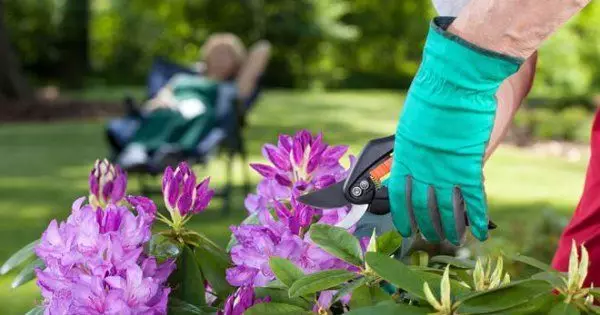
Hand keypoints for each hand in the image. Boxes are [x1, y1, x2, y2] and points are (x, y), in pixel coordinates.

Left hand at [388, 19, 520, 244]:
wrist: (454, 80)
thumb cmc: (432, 93)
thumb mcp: (413, 122)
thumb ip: (416, 147)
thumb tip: (418, 160)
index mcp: (405, 156)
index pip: (399, 195)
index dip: (402, 215)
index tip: (404, 227)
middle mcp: (423, 168)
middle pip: (423, 207)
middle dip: (427, 225)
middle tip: (431, 236)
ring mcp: (446, 169)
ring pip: (448, 209)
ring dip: (451, 228)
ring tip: (453, 241)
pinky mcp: (469, 165)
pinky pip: (474, 198)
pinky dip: (479, 216)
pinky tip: (481, 230)